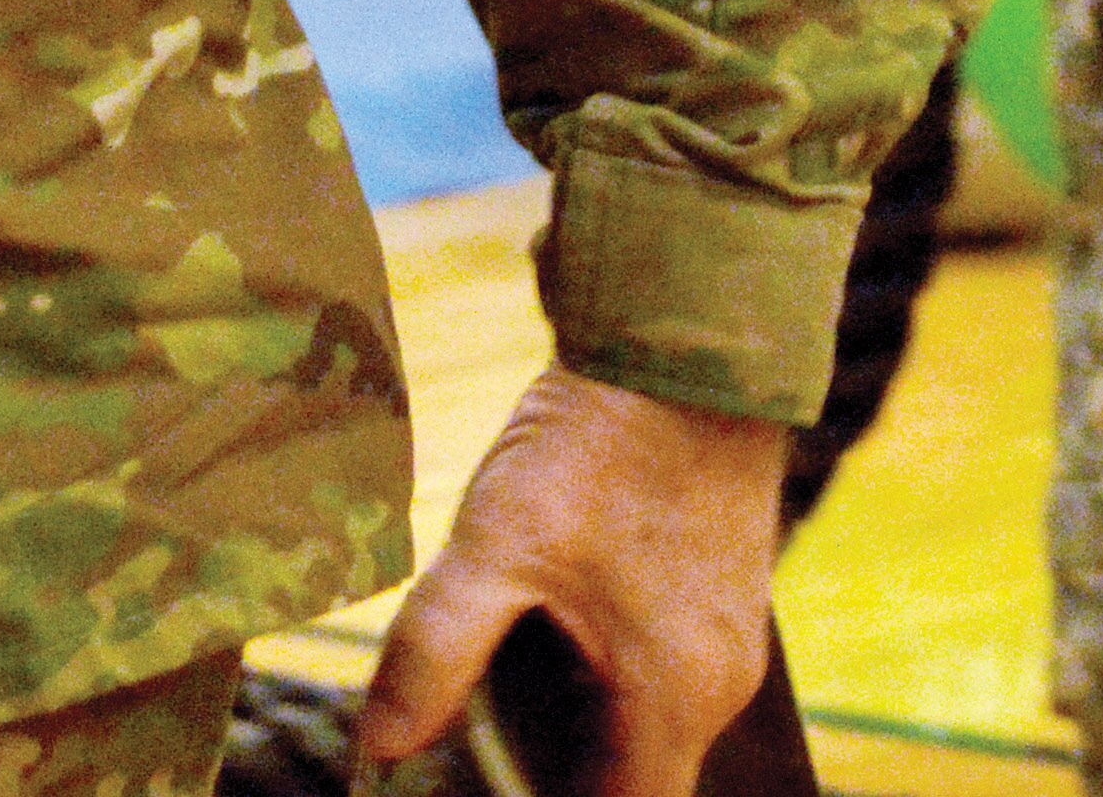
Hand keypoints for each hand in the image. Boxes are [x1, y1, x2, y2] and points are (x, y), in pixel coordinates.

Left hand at [363, 370, 788, 796]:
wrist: (686, 348)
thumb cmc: (596, 447)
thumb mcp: (495, 544)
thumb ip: (435, 652)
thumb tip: (376, 747)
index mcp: (671, 701)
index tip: (480, 773)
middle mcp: (716, 690)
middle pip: (628, 778)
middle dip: (547, 764)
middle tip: (469, 719)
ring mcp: (725, 645)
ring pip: (642, 724)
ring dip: (570, 714)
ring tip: (498, 662)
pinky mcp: (718, 599)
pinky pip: (657, 672)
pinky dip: (600, 670)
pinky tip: (545, 616)